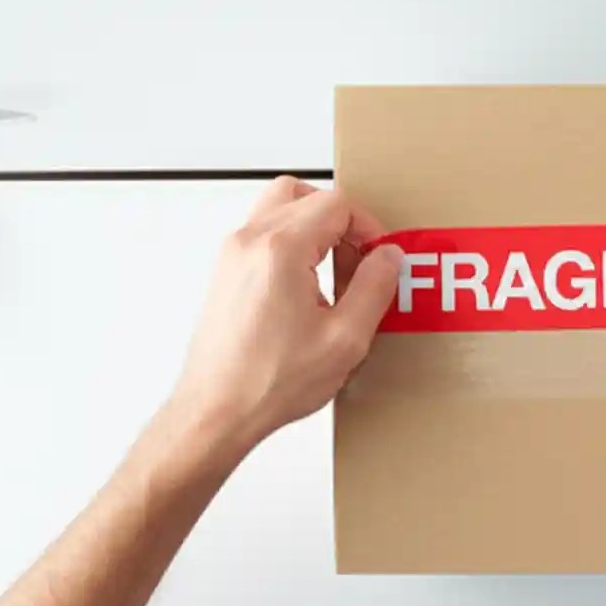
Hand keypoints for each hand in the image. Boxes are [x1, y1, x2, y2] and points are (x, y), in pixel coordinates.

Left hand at [173, 177, 402, 444]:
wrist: (216, 410)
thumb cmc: (269, 382)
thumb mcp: (345, 339)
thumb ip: (375, 288)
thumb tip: (389, 257)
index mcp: (281, 249)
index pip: (336, 204)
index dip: (369, 227)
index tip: (380, 258)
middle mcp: (250, 241)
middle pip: (306, 195)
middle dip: (342, 223)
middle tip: (359, 261)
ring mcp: (232, 255)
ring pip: (280, 208)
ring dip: (315, 229)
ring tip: (335, 275)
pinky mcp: (225, 273)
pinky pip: (264, 234)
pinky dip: (292, 245)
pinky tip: (309, 291)